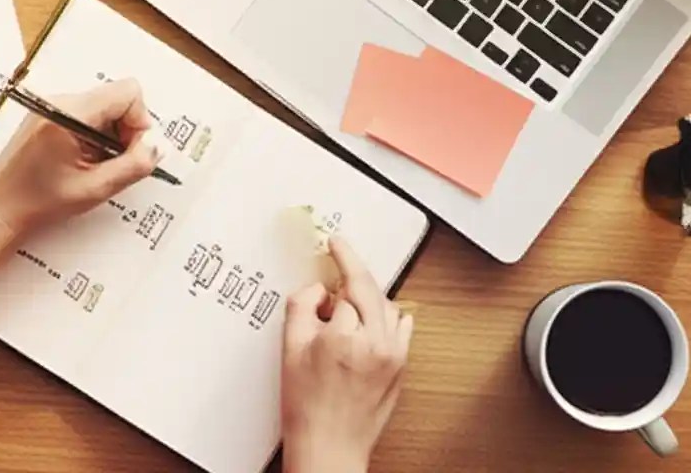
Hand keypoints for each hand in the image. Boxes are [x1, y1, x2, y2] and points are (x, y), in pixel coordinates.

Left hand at [0, 79, 158, 240]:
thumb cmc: (38, 202)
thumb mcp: (95, 188)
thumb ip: (134, 165)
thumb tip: (158, 146)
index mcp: (70, 113)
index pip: (127, 91)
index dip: (140, 121)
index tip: (132, 150)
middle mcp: (60, 101)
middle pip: (116, 98)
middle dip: (126, 131)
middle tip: (114, 164)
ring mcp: (51, 107)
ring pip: (103, 108)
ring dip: (109, 136)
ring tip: (94, 167)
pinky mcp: (47, 116)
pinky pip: (86, 116)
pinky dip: (94, 137)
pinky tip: (82, 163)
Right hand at [281, 237, 413, 472]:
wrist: (329, 446)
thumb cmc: (307, 408)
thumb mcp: (289, 349)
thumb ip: (301, 307)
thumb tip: (317, 290)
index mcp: (344, 337)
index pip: (345, 284)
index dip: (336, 264)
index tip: (336, 243)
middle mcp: (375, 343)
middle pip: (370, 289)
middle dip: (352, 275)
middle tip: (336, 265)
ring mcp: (393, 355)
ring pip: (386, 305)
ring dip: (367, 297)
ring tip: (343, 308)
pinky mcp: (401, 365)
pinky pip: (400, 326)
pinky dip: (385, 316)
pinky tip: (366, 322)